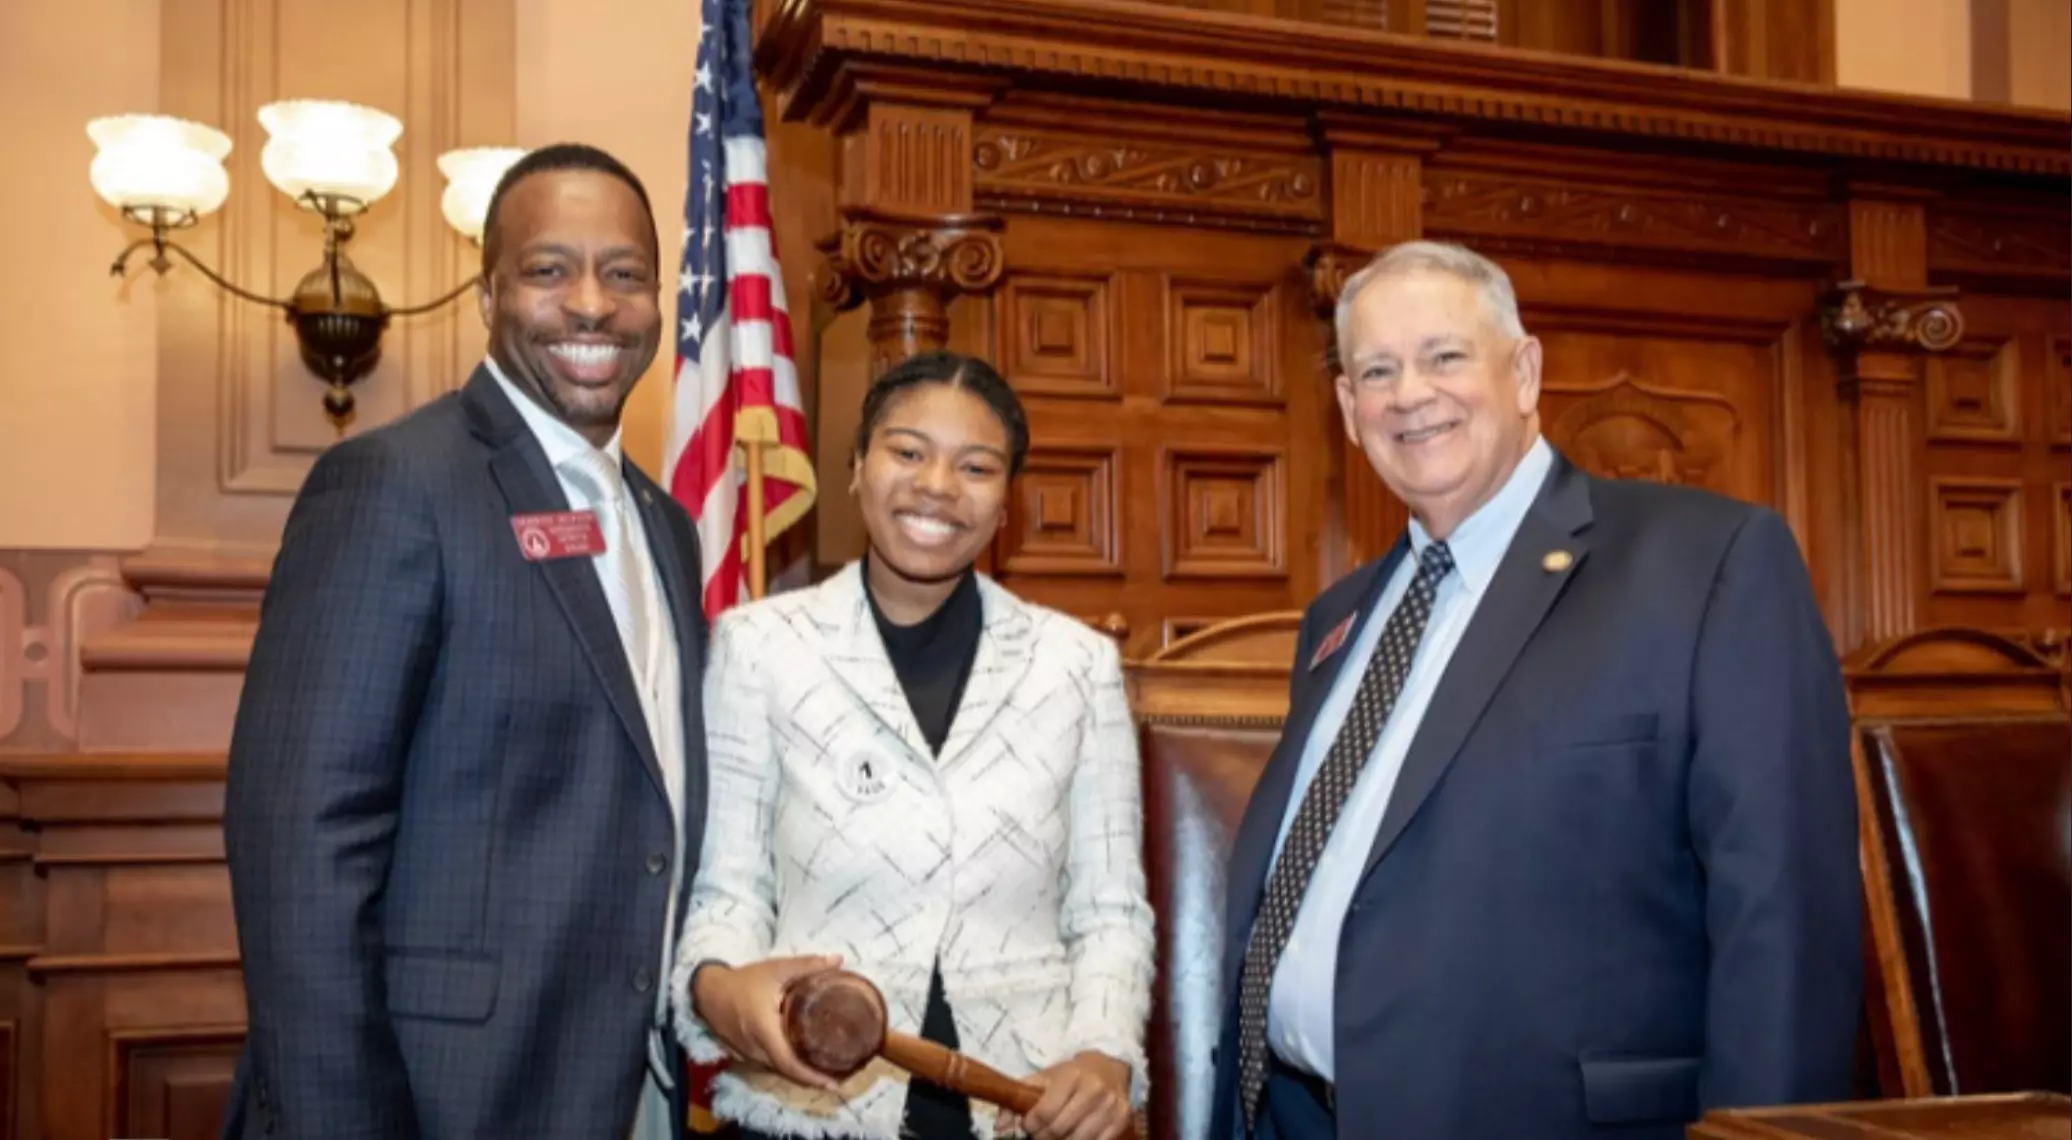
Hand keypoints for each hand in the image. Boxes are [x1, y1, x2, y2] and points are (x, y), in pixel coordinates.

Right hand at [690, 954, 844, 1090]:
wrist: (707, 990)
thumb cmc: (743, 981)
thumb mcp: (776, 969)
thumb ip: (807, 965)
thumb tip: (839, 960)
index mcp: (765, 1033)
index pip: (789, 1065)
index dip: (811, 1077)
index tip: (834, 1085)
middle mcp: (757, 1050)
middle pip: (787, 1072)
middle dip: (811, 1079)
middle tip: (837, 1079)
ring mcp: (749, 1054)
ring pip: (778, 1070)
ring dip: (799, 1074)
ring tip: (824, 1072)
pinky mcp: (745, 1053)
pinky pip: (769, 1065)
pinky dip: (786, 1067)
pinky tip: (800, 1060)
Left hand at [995, 1051, 1131, 1139]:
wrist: (1109, 1068)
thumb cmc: (1071, 1074)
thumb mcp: (1044, 1078)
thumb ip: (1019, 1098)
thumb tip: (1000, 1127)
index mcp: (1072, 1076)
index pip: (1044, 1112)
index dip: (1030, 1125)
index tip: (1028, 1126)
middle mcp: (1094, 1090)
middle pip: (1059, 1129)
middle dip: (1043, 1137)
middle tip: (1039, 1135)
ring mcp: (1111, 1106)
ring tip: (1055, 1136)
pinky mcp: (1122, 1119)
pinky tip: (1073, 1136)